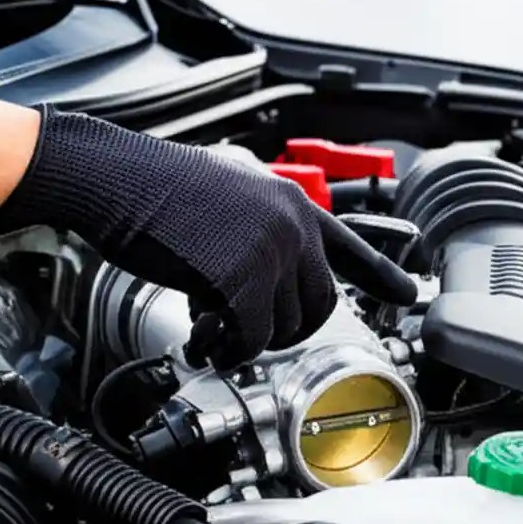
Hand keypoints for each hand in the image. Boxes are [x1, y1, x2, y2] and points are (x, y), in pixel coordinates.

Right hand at [0, 106, 415, 369]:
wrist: (115, 177)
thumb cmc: (158, 187)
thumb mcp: (229, 194)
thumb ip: (260, 230)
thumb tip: (264, 278)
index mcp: (293, 202)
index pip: (350, 246)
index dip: (381, 275)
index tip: (406, 294)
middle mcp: (292, 223)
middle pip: (319, 304)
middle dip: (286, 328)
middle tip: (250, 331)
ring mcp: (269, 249)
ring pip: (283, 326)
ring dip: (248, 339)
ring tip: (213, 328)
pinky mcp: (240, 277)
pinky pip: (248, 336)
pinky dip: (226, 347)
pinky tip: (203, 337)